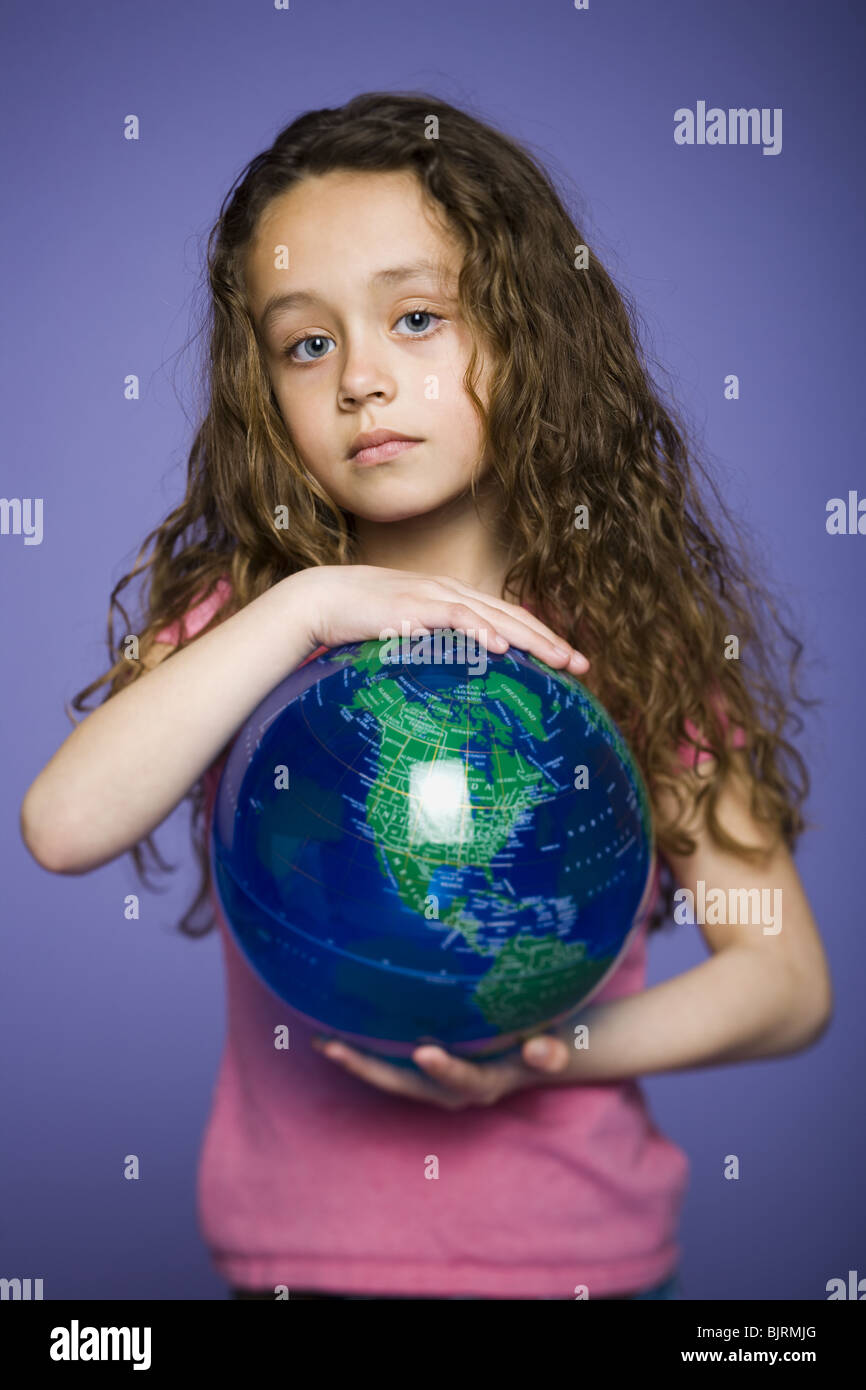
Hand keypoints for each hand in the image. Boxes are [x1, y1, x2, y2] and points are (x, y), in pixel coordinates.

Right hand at [288, 564, 589, 675]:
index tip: (569, 663)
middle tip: (582, 666)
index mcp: (452, 601)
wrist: (319, 600)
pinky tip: (500, 647)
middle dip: (549, 641)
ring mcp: (433, 597)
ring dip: (528, 637)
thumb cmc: (361, 623)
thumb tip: (460, 680)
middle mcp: (450, 593)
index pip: (507, 618)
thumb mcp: (408, 638)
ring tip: (557, 659)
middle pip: (512, 616)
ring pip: (493, 616)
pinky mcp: (412, 606)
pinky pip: (454, 617)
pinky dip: (479, 630)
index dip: (541, 637)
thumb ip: (436, 650)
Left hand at [311, 1030, 572, 1108]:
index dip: (445, 1069)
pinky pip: (389, 1061)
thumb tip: (541, 1050)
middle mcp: (452, 1089)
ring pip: (390, 1075)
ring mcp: (433, 1081)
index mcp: (485, 1083)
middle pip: (405, 1084)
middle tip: (332, 1048)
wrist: (538, 1051)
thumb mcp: (555, 1045)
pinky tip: (336, 1026)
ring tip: (320, 1041)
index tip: (425, 1052)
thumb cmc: (545, 1040)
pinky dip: (364, 1049)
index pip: (463, 1079)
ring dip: (356, 1060)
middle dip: (368, 1067)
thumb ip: (549, 1052)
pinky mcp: (423, 1067)